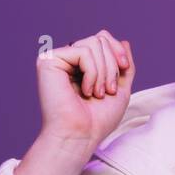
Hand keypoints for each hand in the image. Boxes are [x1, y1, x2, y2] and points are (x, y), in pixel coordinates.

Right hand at [35, 29, 134, 149]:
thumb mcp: (120, 88)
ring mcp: (57, 58)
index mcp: (81, 64)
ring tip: (97, 93)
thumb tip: (125, 42)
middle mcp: (67, 59)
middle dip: (112, 65)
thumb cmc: (98, 119)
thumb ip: (123, 66)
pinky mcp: (49, 61)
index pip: (102, 39)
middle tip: (108, 91)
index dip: (117, 50)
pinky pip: (83, 52)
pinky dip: (92, 72)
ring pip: (93, 43)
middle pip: (100, 39)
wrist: (81, 136)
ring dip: (104, 71)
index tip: (125, 69)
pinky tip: (86, 90)